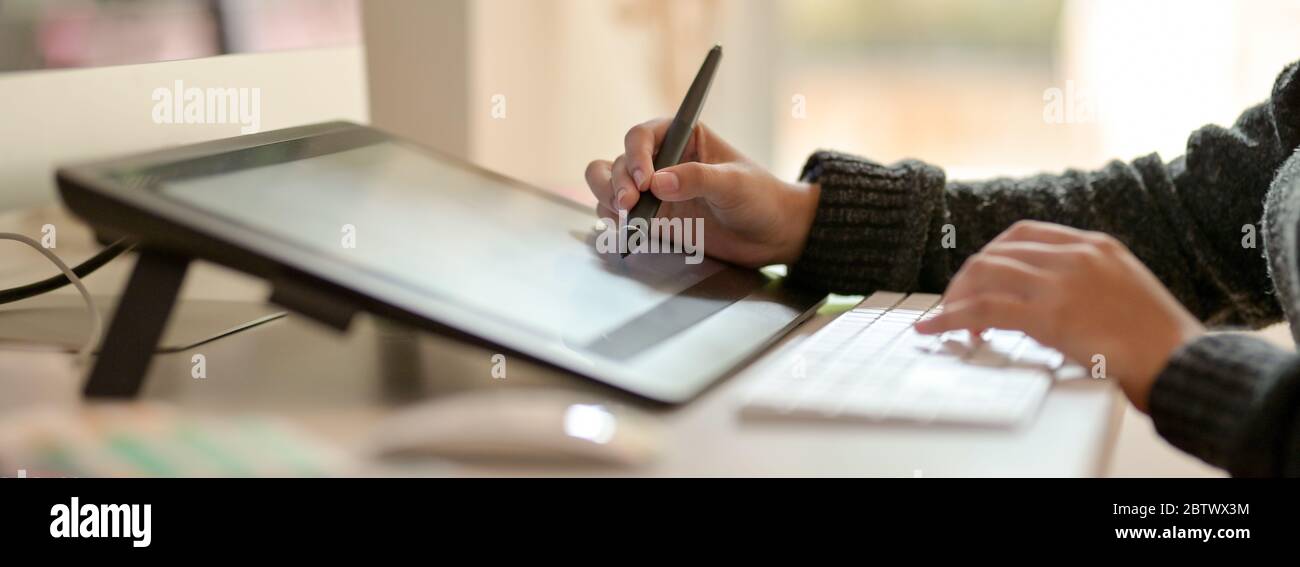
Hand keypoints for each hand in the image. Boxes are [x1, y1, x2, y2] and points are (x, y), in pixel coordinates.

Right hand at [583, 119, 819, 266]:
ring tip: (624, 215)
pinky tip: (625, 228)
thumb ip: (697, 179)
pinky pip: (618, 213)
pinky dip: (613, 219)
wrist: (771, 235)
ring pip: (610, 183)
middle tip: (629, 204)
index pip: (643, 135)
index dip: (636, 154)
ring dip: (608, 196)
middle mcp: (663, 160)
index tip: (645, 181)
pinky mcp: (653, 218)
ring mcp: (655, 190)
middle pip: (621, 160)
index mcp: (683, 138)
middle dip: (618, 181)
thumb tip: (658, 183)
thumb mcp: (734, 183)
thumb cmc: (761, 198)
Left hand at [914, 221, 1204, 411]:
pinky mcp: (1048, 315)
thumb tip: (1048, 296)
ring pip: (983, 275)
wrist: (1180, 361)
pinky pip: (982, 309)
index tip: (980, 278)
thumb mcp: (1125, 288)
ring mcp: (1060, 282)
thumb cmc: (1159, 339)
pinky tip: (935, 328)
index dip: (993, 255)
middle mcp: (1074, 255)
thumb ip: (1088, 281)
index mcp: (1094, 245)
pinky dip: (950, 318)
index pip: (1024, 234)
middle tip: (958, 304)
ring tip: (950, 321)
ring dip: (957, 298)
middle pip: (997, 252)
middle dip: (968, 278)